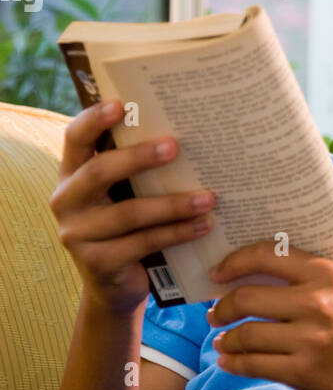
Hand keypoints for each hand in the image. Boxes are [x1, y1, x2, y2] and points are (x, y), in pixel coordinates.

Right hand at [50, 98, 217, 313]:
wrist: (114, 285)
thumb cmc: (126, 226)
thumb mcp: (123, 194)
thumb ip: (135, 168)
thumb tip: (184, 131)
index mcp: (70, 175)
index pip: (75, 139)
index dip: (94, 120)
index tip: (121, 104)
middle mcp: (66, 202)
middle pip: (99, 172)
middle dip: (139, 157)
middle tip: (176, 146)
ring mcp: (77, 235)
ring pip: (128, 214)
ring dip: (173, 204)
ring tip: (209, 197)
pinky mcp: (97, 264)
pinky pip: (142, 244)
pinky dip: (177, 234)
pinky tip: (203, 226)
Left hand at [206, 242, 332, 389]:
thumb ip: (314, 281)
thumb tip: (261, 277)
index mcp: (329, 274)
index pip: (268, 254)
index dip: (234, 262)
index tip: (218, 273)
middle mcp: (317, 302)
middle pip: (246, 296)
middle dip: (222, 308)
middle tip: (216, 314)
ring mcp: (309, 339)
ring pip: (245, 334)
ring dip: (226, 340)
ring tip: (223, 343)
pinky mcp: (304, 372)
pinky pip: (254, 365)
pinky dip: (234, 364)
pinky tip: (230, 362)